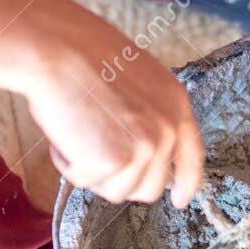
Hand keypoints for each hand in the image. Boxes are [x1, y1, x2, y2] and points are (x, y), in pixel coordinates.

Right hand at [15, 0, 204, 206]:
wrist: (57, 49)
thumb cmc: (82, 58)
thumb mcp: (137, 83)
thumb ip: (150, 117)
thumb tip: (145, 156)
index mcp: (176, 106)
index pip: (192, 158)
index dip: (186, 184)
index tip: (180, 199)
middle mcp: (168, 130)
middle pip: (151, 188)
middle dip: (120, 178)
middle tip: (93, 146)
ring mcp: (145, 148)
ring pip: (118, 192)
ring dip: (91, 171)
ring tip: (78, 132)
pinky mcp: (115, 161)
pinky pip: (85, 182)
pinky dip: (68, 164)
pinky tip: (64, 132)